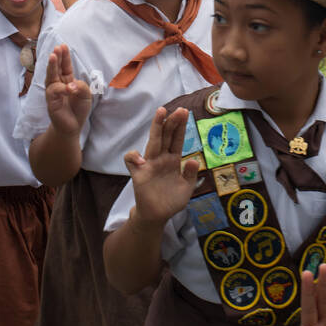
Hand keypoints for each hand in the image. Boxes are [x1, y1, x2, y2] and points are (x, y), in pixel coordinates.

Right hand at [43, 44, 92, 136]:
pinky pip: (55, 91)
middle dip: (56, 57)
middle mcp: (58, 83)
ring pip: (51, 76)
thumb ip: (81, 86)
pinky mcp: (51, 101)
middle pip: (56, 68)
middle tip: (56, 48)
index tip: (63, 45)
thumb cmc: (78, 108)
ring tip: (53, 56)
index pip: (65, 65)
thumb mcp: (86, 95)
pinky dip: (62, 88)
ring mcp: (53, 92)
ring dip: (52, 66)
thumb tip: (71, 85)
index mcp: (67, 79)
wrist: (73, 125)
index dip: (64, 56)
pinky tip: (68, 88)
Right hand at [124, 107, 199, 227]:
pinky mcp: (139, 175)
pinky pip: (131, 161)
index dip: (180, 126)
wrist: (158, 216)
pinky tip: (141, 160)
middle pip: (166, 136)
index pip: (177, 139)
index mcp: (173, 160)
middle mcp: (161, 159)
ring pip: (152, 142)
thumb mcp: (187, 188)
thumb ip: (191, 174)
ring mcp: (150, 165)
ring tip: (161, 112)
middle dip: (171, 122)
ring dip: (156, 127)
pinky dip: (133, 157)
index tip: (185, 112)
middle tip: (178, 109)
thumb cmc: (171, 201)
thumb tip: (194, 160)